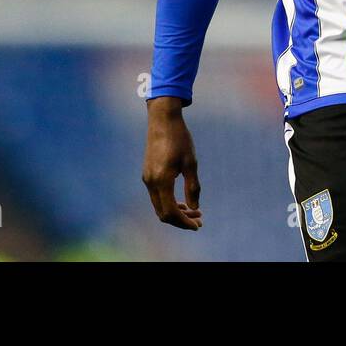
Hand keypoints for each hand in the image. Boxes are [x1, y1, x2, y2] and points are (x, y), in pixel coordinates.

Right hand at [142, 96, 202, 229]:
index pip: (170, 212)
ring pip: (159, 206)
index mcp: (162, 180)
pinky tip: (182, 201)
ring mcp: (147, 179)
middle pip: (163, 213)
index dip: (184, 222)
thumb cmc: (180, 139)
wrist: (163, 120)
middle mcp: (150, 182)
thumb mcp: (191, 163)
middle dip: (181, 220)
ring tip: (195, 212)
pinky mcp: (147, 174)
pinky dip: (169, 202)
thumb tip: (195, 208)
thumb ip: (193, 187)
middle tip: (199, 221)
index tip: (197, 225)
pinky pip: (157, 196)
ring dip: (176, 212)